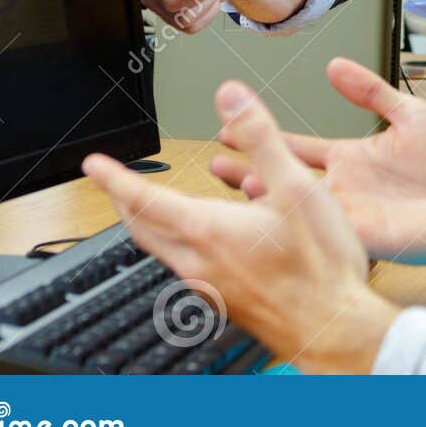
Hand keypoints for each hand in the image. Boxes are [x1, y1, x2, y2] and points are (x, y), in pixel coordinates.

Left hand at [82, 80, 393, 373]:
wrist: (332, 328)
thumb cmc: (318, 264)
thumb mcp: (295, 186)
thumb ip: (260, 138)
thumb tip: (231, 98)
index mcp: (207, 230)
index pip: (143, 199)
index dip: (114, 178)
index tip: (93, 165)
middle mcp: (198, 262)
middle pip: (142, 230)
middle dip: (124, 204)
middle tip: (116, 187)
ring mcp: (210, 286)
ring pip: (165, 250)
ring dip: (155, 224)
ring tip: (161, 207)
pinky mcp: (226, 302)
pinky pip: (191, 267)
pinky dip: (186, 245)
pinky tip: (213, 241)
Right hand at [208, 57, 425, 266]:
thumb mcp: (407, 114)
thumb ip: (371, 91)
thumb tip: (334, 66)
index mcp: (349, 158)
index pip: (296, 147)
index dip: (265, 136)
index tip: (229, 125)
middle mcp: (342, 188)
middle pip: (286, 180)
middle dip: (250, 171)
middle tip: (214, 164)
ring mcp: (349, 214)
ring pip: (297, 209)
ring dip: (267, 201)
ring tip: (236, 190)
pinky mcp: (363, 236)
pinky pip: (323, 232)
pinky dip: (298, 227)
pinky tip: (275, 222)